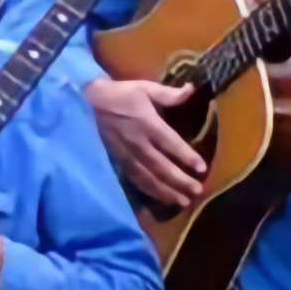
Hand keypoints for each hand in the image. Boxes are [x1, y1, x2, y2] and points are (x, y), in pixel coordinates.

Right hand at [84, 78, 205, 206]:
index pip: (170, 143)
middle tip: (197, 191)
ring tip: (183, 201)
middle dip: (180, 180)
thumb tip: (191, 90)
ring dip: (166, 191)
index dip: (186, 156)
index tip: (202, 168)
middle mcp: (138, 143)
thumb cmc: (120, 94)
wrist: (88, 103)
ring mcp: (127, 154)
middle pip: (161, 166)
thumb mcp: (144, 88)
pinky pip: (136, 179)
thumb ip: (168, 94)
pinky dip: (150, 190)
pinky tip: (161, 198)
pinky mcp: (119, 161)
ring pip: (148, 177)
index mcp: (147, 123)